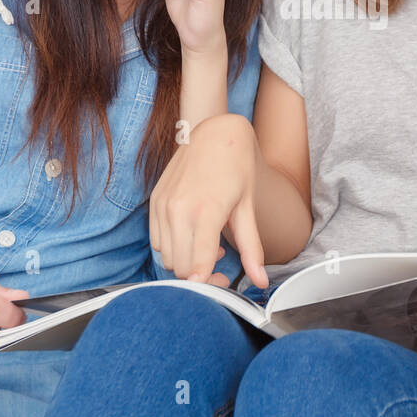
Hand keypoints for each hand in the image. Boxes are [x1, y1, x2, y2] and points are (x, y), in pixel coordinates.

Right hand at [149, 113, 268, 289]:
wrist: (216, 132)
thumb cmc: (236, 167)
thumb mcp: (247, 208)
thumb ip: (251, 248)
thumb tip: (261, 280)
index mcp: (205, 211)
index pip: (196, 265)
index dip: (208, 283)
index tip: (221, 282)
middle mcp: (178, 209)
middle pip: (180, 267)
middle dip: (199, 275)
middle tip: (221, 268)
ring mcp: (163, 205)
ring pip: (166, 257)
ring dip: (186, 260)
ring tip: (210, 246)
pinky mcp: (155, 201)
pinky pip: (157, 241)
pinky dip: (174, 246)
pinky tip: (195, 234)